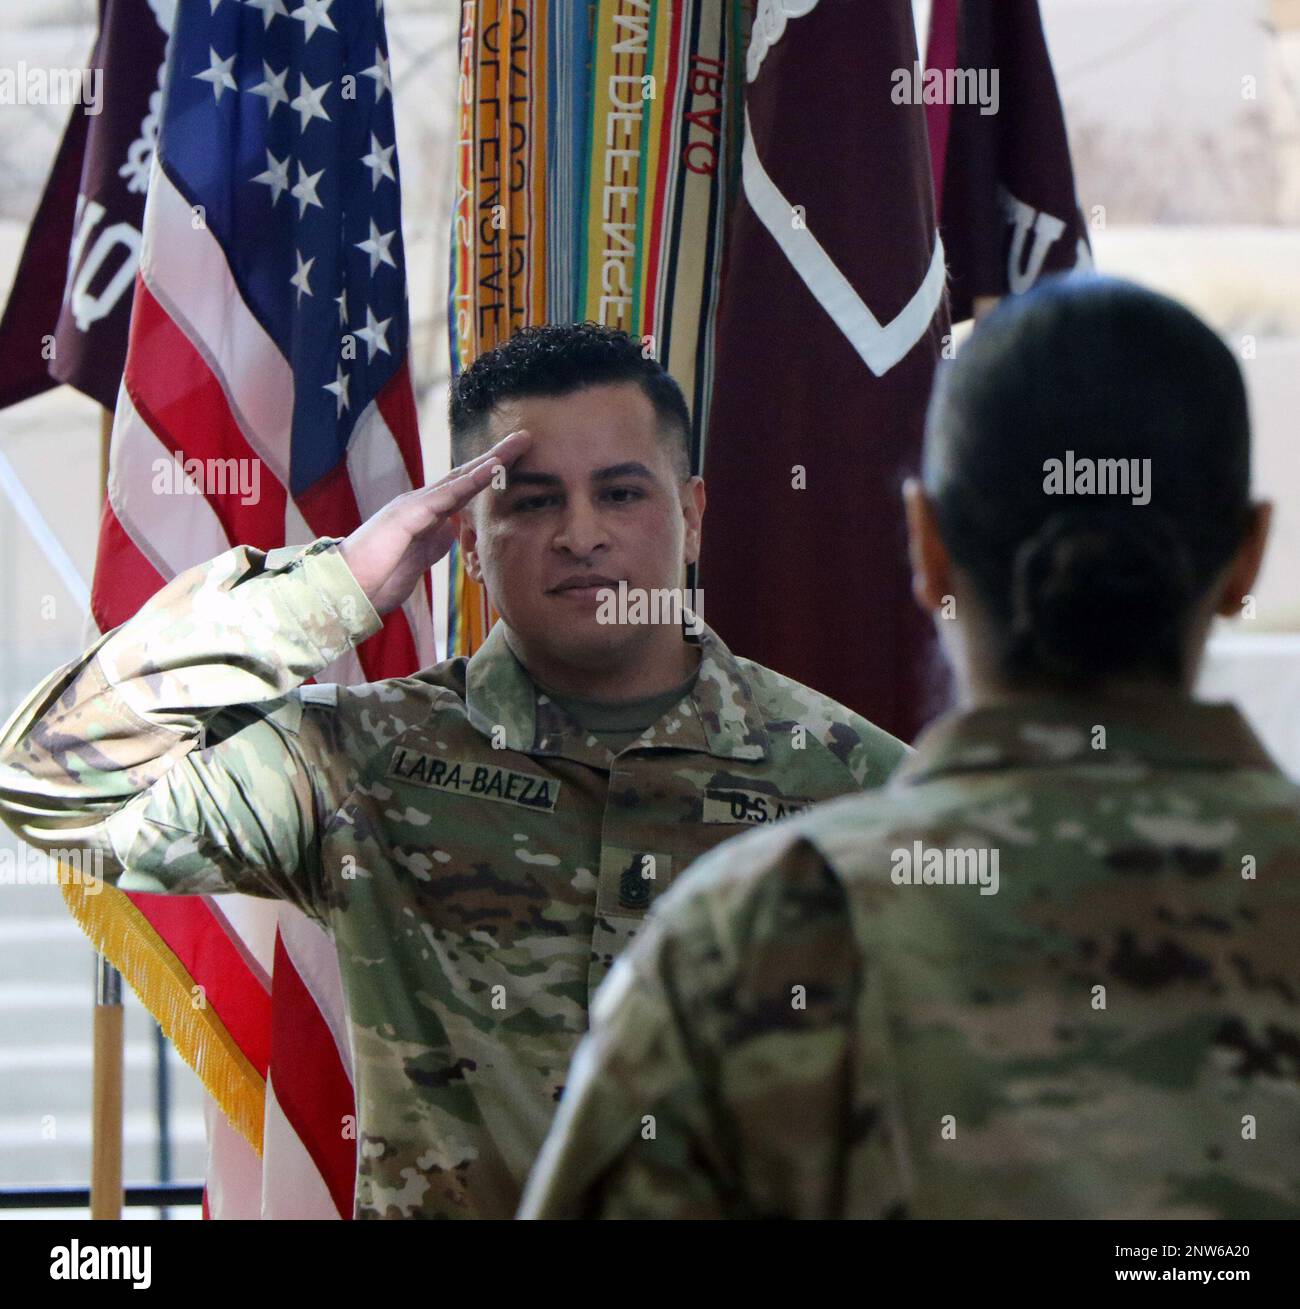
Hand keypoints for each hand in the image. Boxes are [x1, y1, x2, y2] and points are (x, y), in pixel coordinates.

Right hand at [338, 430, 530, 616]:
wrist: (346, 588)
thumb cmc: (378, 577)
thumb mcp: (417, 559)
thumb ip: (434, 543)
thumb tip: (451, 533)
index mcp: (423, 514)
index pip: (463, 489)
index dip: (489, 475)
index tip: (516, 463)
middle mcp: (420, 502)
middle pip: (465, 475)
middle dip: (496, 457)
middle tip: (524, 438)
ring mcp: (413, 505)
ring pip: (460, 477)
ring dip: (491, 460)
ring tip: (518, 443)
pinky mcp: (409, 514)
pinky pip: (448, 494)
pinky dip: (473, 481)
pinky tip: (494, 468)